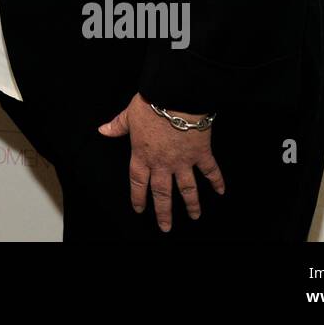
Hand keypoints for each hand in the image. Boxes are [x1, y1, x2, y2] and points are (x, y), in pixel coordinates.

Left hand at [98, 92, 225, 231]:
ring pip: (187, 188)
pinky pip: (210, 171)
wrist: (175, 97)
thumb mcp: (129, 114)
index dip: (138, 197)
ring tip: (194, 216)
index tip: (140, 209)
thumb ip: (117, 126)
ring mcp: (183, 160)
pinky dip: (217, 181)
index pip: (138, 181)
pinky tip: (221, 191)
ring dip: (191, 204)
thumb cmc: (151, 104)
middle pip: (162, 192)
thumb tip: (103, 130)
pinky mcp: (200, 153)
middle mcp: (162, 163)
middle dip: (163, 211)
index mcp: (142, 154)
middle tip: (166, 227)